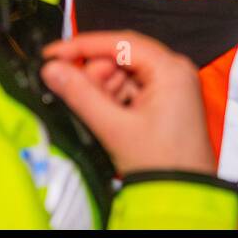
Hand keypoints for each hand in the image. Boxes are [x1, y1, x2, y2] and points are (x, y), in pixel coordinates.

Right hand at [41, 31, 216, 177]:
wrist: (184, 194)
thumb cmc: (163, 163)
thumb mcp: (115, 127)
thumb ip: (81, 95)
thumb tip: (54, 71)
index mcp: (171, 69)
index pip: (121, 42)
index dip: (84, 46)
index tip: (54, 53)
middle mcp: (174, 72)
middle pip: (122, 57)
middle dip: (96, 75)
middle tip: (75, 91)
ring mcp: (171, 87)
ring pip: (125, 75)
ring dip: (104, 90)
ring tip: (100, 114)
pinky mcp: (165, 103)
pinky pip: (132, 91)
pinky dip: (114, 100)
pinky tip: (108, 117)